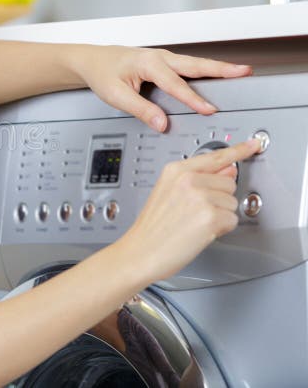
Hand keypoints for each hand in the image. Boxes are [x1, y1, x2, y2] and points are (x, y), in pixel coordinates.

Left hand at [72, 46, 251, 131]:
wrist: (93, 61)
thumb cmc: (102, 73)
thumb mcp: (116, 95)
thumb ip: (140, 109)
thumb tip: (161, 123)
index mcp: (148, 63)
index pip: (175, 84)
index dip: (193, 98)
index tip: (209, 109)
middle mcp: (159, 57)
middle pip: (195, 64)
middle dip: (221, 69)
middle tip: (244, 72)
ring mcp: (163, 58)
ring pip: (195, 63)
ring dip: (218, 67)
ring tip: (240, 71)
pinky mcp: (164, 62)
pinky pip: (189, 66)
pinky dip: (206, 69)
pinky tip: (217, 74)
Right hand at [115, 138, 260, 284]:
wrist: (141, 251)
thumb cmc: (153, 227)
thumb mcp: (169, 193)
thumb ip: (199, 178)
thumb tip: (227, 170)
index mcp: (176, 170)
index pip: (215, 156)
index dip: (239, 150)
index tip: (253, 144)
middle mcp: (188, 180)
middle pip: (229, 183)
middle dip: (220, 199)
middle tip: (196, 212)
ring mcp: (200, 197)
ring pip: (232, 203)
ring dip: (220, 216)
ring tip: (195, 223)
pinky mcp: (210, 217)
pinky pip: (232, 221)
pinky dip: (221, 230)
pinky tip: (200, 232)